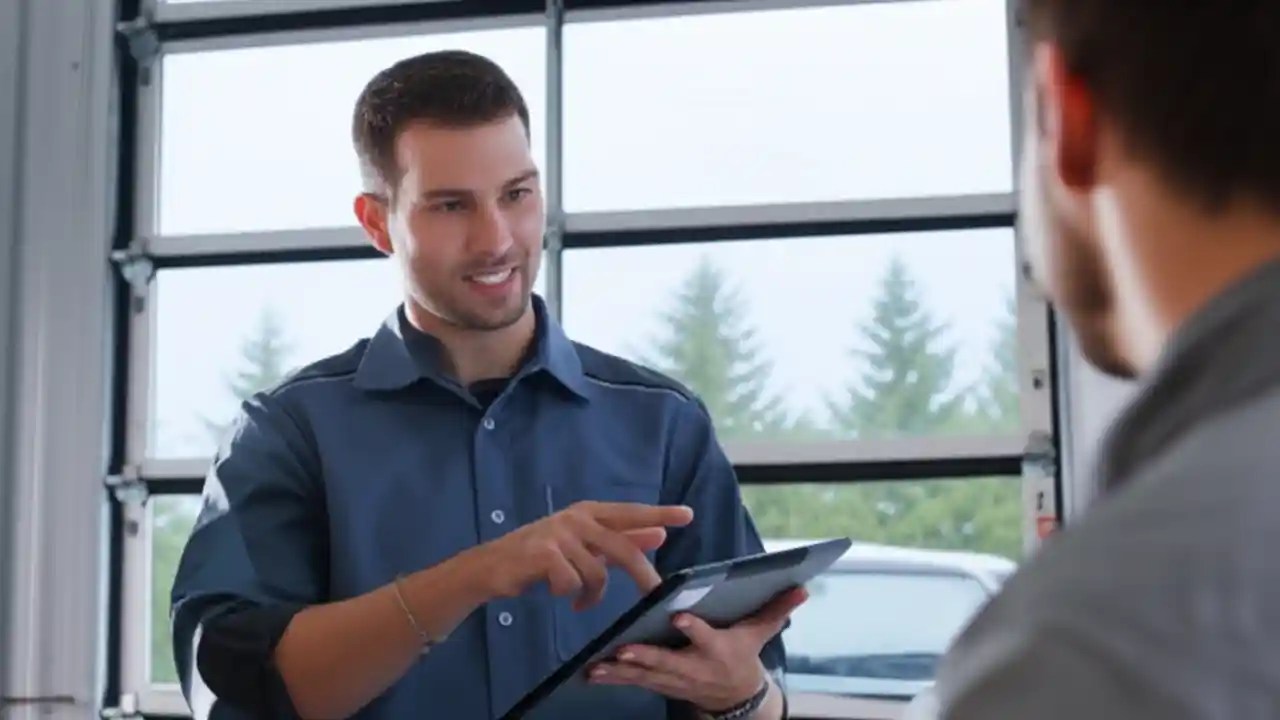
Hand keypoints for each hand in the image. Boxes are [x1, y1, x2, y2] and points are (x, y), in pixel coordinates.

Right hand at [472, 500, 693, 609]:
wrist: (492, 567)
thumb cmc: (540, 557)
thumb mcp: (583, 546)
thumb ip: (620, 540)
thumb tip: (659, 533)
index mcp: (588, 512)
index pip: (630, 512)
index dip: (659, 513)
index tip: (687, 515)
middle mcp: (576, 518)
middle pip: (621, 546)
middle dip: (641, 572)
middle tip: (655, 592)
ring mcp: (559, 534)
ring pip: (596, 573)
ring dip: (591, 594)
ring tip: (580, 601)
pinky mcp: (544, 553)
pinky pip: (573, 583)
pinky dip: (570, 595)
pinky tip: (558, 594)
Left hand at [587, 586, 808, 712]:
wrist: (736, 697)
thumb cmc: (743, 655)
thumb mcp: (760, 634)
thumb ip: (776, 609)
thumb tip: (801, 587)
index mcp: (719, 649)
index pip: (707, 637)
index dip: (694, 629)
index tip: (679, 616)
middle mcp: (694, 668)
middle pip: (668, 662)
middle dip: (646, 657)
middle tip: (624, 648)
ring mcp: (675, 680)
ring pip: (645, 676)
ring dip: (620, 671)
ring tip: (597, 665)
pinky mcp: (660, 684)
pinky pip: (635, 682)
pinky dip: (613, 678)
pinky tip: (591, 673)